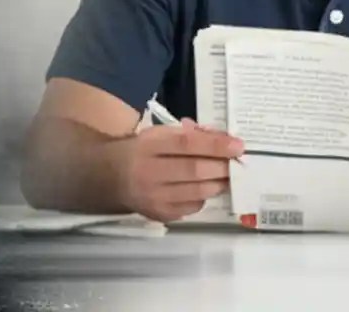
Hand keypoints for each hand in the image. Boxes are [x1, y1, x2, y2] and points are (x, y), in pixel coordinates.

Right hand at [117, 118, 243, 222]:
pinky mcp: (160, 214)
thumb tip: (223, 139)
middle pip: (195, 170)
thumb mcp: (160, 134)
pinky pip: (192, 206)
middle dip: (222, 167)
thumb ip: (189, 135)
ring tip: (228, 177)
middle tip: (238, 164)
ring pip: (197, 191)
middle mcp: (149, 172)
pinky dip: (204, 197)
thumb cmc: (142, 150)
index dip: (215, 145)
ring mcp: (154, 197)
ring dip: (219, 184)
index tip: (238, 146)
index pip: (187, 144)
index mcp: (149, 145)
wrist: (110, 178)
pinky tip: (205, 189)